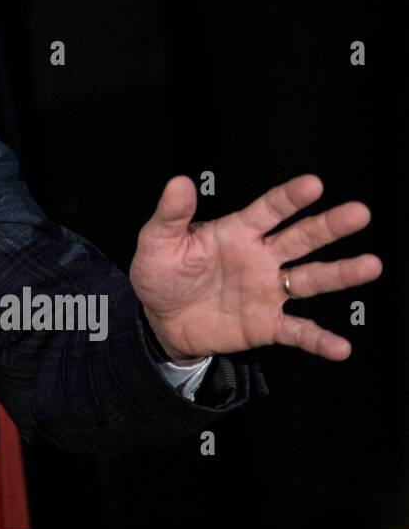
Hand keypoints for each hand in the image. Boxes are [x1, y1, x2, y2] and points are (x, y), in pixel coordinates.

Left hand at [130, 174, 380, 363]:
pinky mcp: (266, 325)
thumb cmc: (161, 272)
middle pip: (301, 238)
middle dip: (329, 226)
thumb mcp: (157, 240)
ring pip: (311, 279)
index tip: (313, 184)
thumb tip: (179, 181)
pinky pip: (298, 332)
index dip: (289, 197)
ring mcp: (267, 291)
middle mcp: (261, 258)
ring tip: (371, 265)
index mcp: (237, 232)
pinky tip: (341, 347)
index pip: (268, 210)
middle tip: (359, 212)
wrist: (159, 318)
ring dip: (341, 273)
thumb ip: (172, 214)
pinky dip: (318, 339)